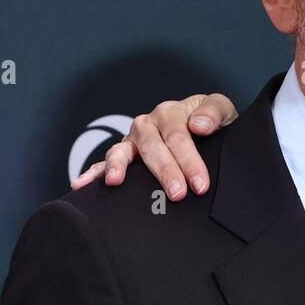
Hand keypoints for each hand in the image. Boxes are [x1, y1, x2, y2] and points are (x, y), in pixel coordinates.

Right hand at [70, 93, 238, 199]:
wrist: (208, 130)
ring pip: (121, 151)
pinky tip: (81, 185)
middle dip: (164, 171)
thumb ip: (214, 111)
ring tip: (116, 182)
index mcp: (171, 112)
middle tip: (177, 194)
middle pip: (152, 147)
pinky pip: (103, 164)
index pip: (178, 136)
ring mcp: (132, 140)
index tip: (200, 184)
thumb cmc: (214, 124)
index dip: (189, 160)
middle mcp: (148, 124)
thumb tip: (198, 126)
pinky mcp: (123, 156)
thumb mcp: (222, 110)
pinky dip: (92, 173)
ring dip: (118, 167)